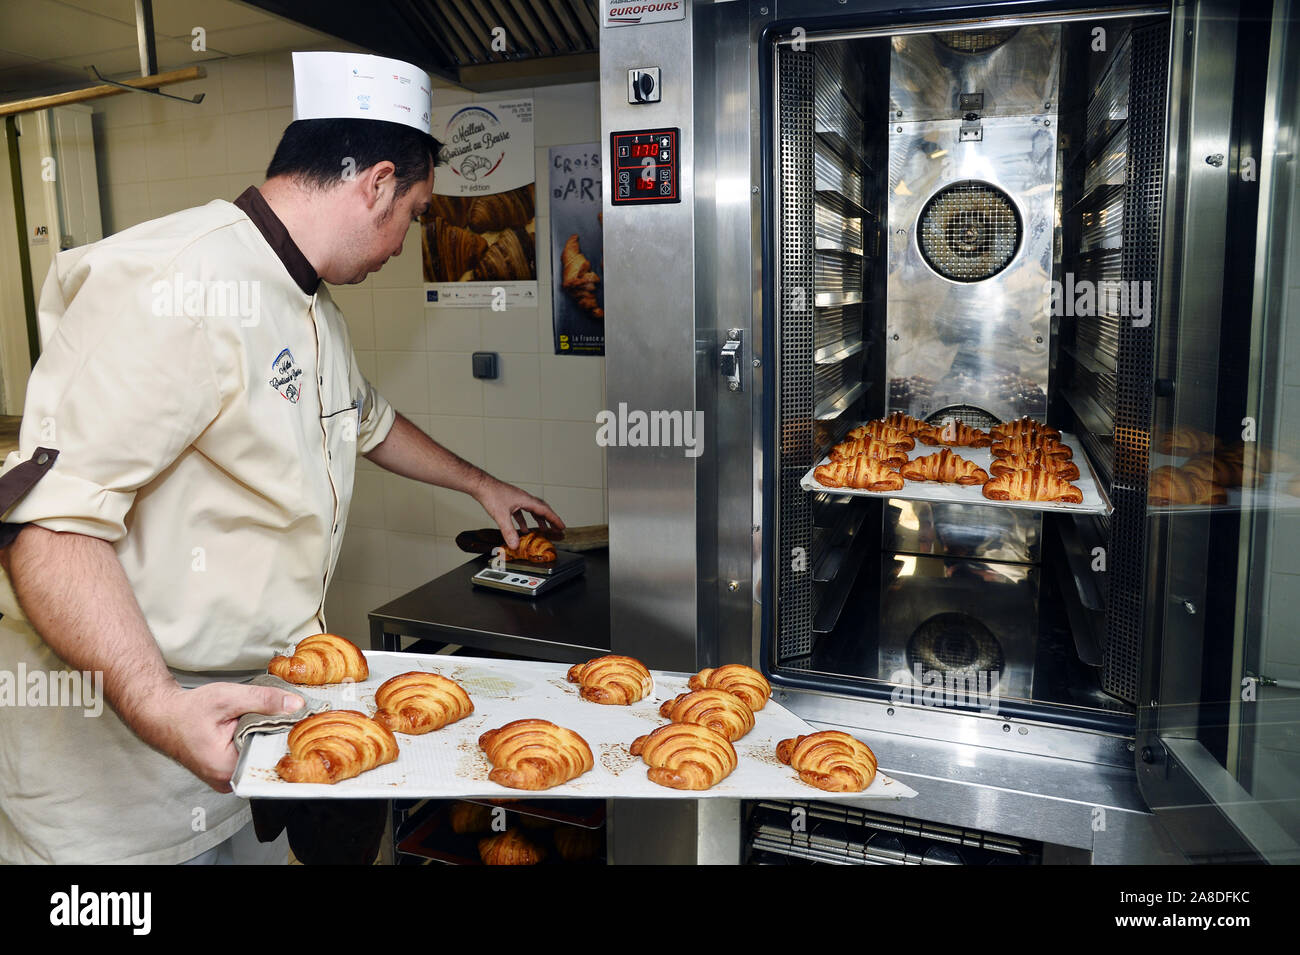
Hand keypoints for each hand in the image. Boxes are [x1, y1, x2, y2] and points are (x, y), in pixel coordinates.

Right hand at [139, 683, 303, 792]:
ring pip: (260, 757)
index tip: (297, 719)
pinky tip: (253, 727)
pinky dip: (255, 741)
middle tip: (282, 714)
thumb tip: (296, 705)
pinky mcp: (227, 772)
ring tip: (261, 719)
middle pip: (267, 757)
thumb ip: (263, 700)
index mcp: (227, 768)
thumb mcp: (228, 698)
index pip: (271, 754)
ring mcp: (227, 779)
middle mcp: (228, 780)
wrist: (163, 716)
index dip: (286, 734)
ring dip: (265, 738)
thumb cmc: (189, 709)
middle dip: (276, 734)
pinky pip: (250, 757)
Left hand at [473, 478, 565, 549]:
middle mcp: (524, 498)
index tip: (561, 526)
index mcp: (526, 500)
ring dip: (538, 520)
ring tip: (542, 530)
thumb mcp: (501, 516)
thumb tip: (515, 544)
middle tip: (556, 528)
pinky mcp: (510, 502)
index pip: (545, 510)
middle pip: (541, 509)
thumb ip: (509, 531)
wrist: (481, 485)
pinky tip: (522, 528)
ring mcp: (517, 499)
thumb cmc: (491, 494)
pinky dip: (524, 520)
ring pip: (532, 510)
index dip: (554, 519)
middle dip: (550, 520)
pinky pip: (521, 512)